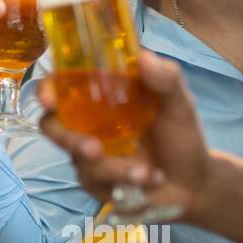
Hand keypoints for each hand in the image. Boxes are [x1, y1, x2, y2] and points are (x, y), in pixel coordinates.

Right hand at [37, 50, 217, 221]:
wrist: (196, 183)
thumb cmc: (181, 136)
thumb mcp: (179, 103)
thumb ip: (166, 78)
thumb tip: (143, 57)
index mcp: (100, 97)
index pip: (60, 87)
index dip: (46, 91)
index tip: (49, 100)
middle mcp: (86, 124)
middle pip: (53, 127)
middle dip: (69, 140)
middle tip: (94, 150)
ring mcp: (88, 156)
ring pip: (81, 162)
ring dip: (115, 170)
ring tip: (148, 174)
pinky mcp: (95, 184)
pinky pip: (95, 185)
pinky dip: (125, 185)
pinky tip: (152, 181)